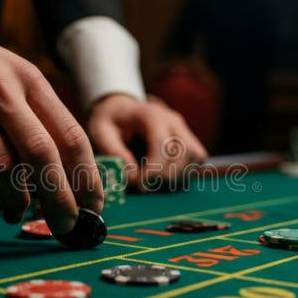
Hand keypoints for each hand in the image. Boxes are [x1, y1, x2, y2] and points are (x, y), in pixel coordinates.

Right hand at [0, 6, 101, 233]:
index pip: (70, 134)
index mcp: (29, 79)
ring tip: (17, 210)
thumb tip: (69, 177)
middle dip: (58, 199)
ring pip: (1, 169)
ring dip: (15, 201)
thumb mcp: (14, 76)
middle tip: (65, 225)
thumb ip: (40, 118)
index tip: (93, 206)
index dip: (86, 177)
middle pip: (40, 154)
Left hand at [86, 93, 207, 188]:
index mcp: (151, 115)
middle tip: (145, 188)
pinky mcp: (189, 141)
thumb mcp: (101, 133)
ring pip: (196, 156)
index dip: (155, 169)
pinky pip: (197, 160)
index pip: (163, 144)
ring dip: (178, 176)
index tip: (140, 185)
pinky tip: (163, 178)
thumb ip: (114, 153)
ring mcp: (184, 130)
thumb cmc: (110, 121)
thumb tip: (132, 178)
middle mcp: (173, 120)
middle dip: (167, 175)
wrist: (122, 110)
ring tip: (154, 183)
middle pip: (185, 151)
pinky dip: (184, 174)